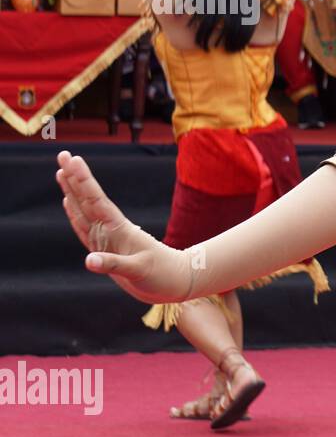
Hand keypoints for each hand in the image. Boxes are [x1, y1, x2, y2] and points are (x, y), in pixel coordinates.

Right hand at [56, 150, 191, 303]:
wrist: (174, 282)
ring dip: (71, 191)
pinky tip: (67, 201)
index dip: (83, 180)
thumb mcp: (138, 270)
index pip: (96, 200)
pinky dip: (74, 214)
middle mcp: (110, 229)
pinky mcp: (103, 248)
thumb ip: (113, 264)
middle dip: (74, 178)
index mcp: (119, 228)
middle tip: (63, 154)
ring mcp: (106, 237)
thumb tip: (89, 260)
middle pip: (87, 199)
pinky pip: (84, 227)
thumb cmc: (161, 274)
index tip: (73, 160)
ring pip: (83, 210)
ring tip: (60, 173)